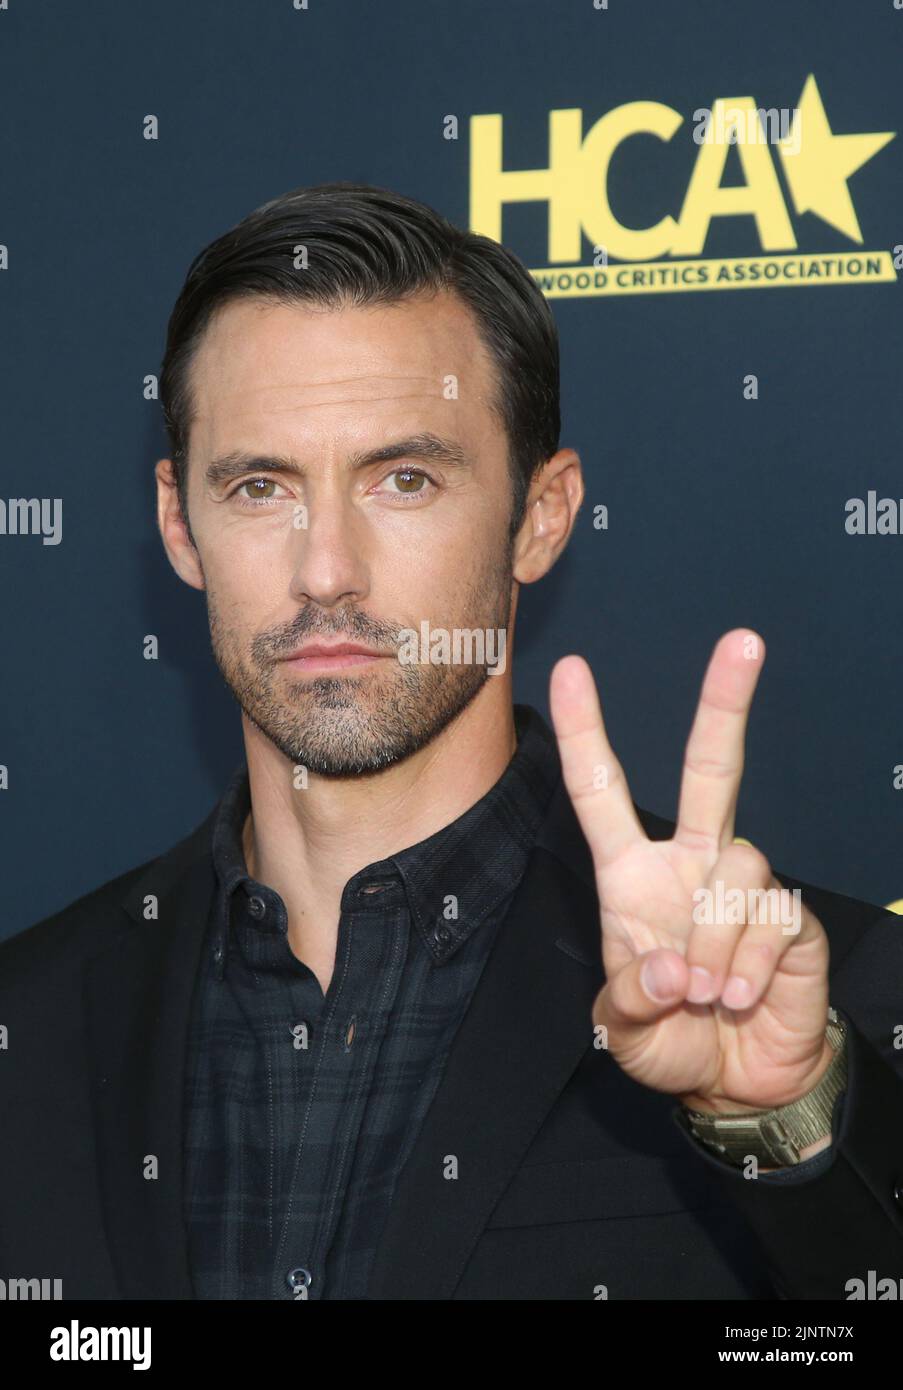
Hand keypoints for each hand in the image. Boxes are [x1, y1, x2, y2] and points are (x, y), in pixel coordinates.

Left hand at [549, 629, 832, 1114]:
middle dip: (726, 704)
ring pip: (736, 866)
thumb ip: (631, 1000)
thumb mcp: (622, 1031)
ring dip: (712, 940)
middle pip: (711, 770)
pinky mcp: (789, 916)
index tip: (572, 671)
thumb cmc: (670, 1040)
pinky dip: (749, 964)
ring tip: (707, 993)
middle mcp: (690, 864)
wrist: (738, 1083)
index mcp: (632, 876)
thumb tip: (672, 966)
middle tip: (744, 641)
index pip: (603, 793)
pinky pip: (769, 916)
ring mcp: (742, 885)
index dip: (587, 733)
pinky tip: (741, 994)